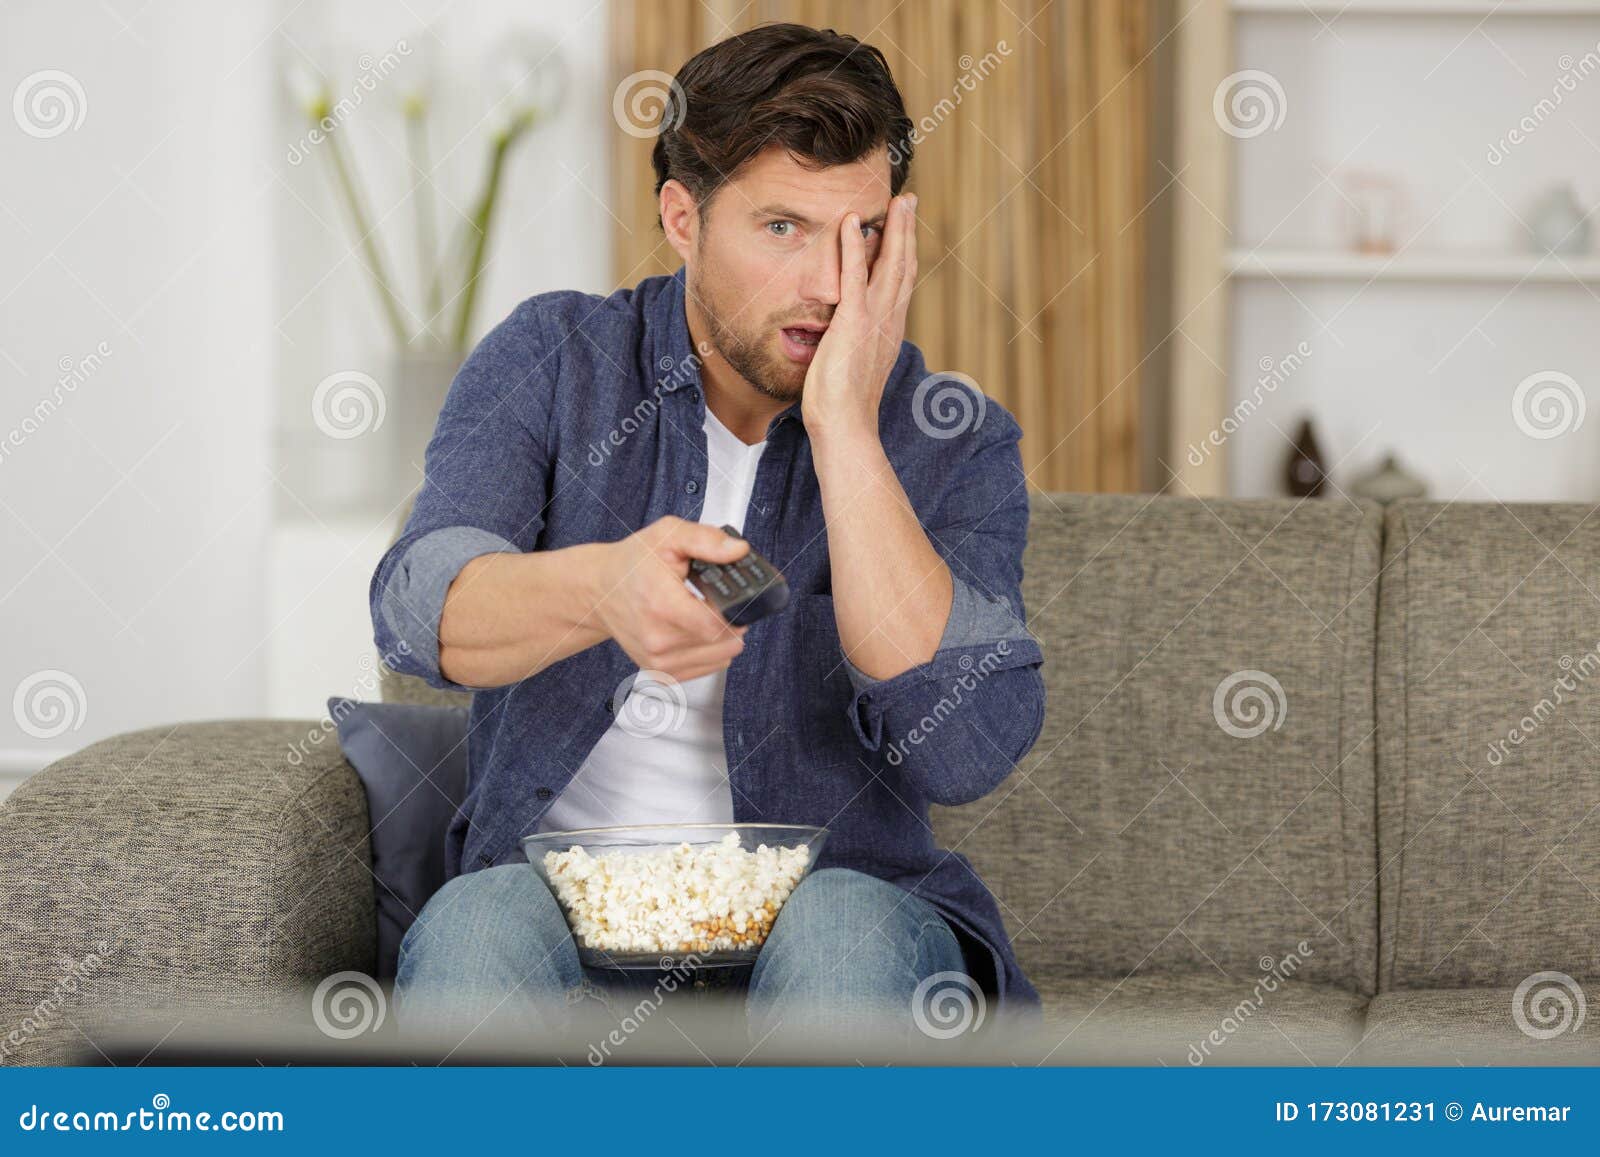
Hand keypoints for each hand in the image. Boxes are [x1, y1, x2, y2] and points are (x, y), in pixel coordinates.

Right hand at [590, 516, 749, 682]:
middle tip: (720, 602)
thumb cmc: (632, 564)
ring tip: (705, 614)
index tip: (735, 599)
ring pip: (720, 658)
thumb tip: (739, 550)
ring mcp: (658, 660)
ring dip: (724, 638)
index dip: (736, 612)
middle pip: (724, 643)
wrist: (600, 591)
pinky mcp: (660, 673)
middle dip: (733, 622)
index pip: (717, 626)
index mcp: (662, 605)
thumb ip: (706, 540)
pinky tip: (697, 630)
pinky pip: (706, 669)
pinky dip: (710, 651)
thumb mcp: (668, 535)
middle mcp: (658, 639)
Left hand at [800, 192, 917, 445]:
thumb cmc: (845, 408)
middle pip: (904, 266)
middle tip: (909, 201)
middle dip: (907, 231)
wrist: (847, 427)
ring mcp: (874, 319)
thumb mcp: (854, 368)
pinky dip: (854, 245)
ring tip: (895, 201)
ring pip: (890, 263)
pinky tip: (851, 221)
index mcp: (889, 331)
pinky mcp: (853, 321)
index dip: (905, 253)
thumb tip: (844, 341)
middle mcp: (889, 321)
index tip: (906, 229)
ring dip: (893, 228)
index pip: (901, 284)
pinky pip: (855, 274)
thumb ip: (854, 348)